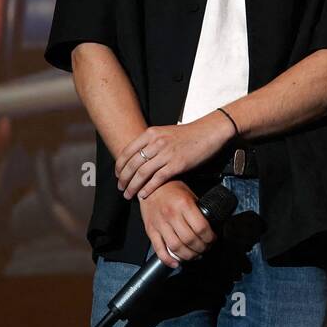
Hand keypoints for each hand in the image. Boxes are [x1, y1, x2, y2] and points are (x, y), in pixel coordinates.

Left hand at [115, 111, 232, 199]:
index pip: (127, 151)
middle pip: (132, 164)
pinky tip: (143, 194)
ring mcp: (166, 153)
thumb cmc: (189, 134)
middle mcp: (156, 142)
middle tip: (121, 188)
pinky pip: (157, 179)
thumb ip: (151, 142)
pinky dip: (148, 188)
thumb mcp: (165, 132)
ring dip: (133, 186)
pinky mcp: (177, 164)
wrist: (209, 132)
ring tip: (129, 194)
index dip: (120, 166)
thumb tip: (138, 157)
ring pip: (142, 173)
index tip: (118, 175)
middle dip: (124, 179)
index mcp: (151, 133)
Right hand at [139, 180, 216, 267]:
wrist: (149, 184)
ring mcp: (160, 224)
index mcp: (184, 205)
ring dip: (188, 256)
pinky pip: (159, 249)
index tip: (212, 239)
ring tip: (194, 255)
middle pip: (190, 240)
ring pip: (176, 247)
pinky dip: (168, 259)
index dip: (209, 237)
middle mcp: (172, 215)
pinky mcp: (150, 230)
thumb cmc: (171, 188)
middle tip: (206, 248)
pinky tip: (176, 263)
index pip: (201, 228)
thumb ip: (198, 210)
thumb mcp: (189, 194)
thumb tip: (210, 224)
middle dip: (201, 248)